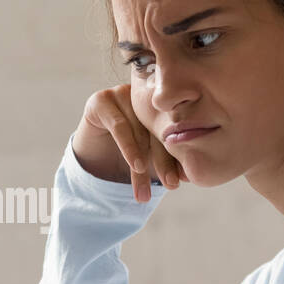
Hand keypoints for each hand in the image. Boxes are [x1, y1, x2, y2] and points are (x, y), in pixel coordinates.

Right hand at [72, 84, 187, 202]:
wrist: (92, 159)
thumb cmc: (126, 156)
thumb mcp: (151, 159)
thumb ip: (169, 161)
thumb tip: (192, 173)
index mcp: (159, 103)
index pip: (172, 128)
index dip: (178, 155)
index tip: (184, 179)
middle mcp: (141, 96)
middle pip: (157, 128)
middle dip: (164, 161)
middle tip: (171, 185)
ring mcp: (121, 94)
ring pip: (139, 131)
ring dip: (143, 163)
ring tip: (147, 189)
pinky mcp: (100, 100)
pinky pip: (119, 126)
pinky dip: (128, 148)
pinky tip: (136, 166)